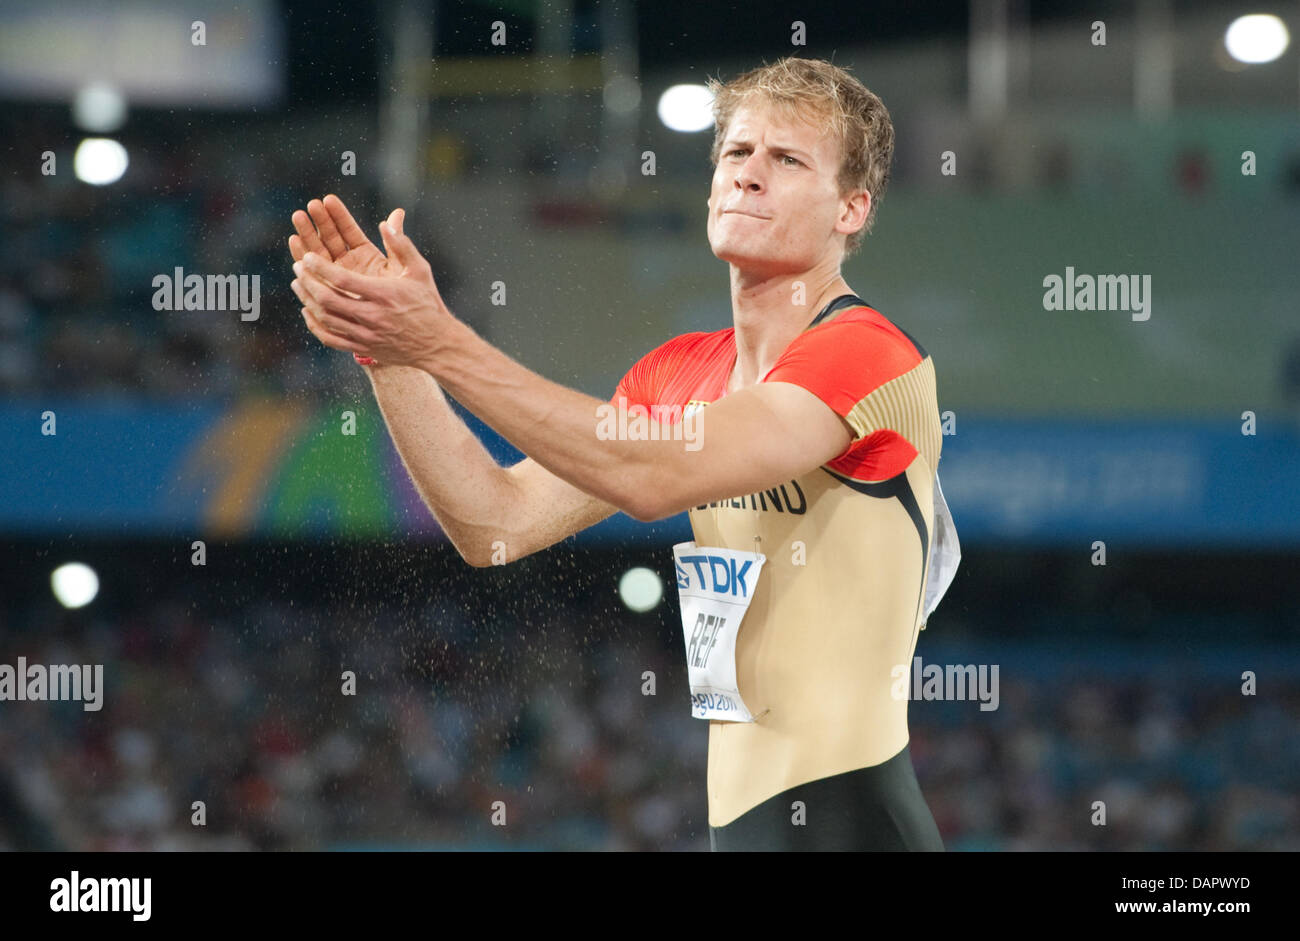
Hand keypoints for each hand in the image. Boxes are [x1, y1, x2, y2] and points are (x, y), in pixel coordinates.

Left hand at [289, 196, 454, 368]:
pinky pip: (330, 338)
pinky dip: (314, 324)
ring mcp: (366, 334)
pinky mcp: (364, 347)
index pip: (342, 280)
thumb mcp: (419, 270)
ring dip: (307, 300)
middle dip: (308, 281)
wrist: (437, 344)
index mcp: (384, 294)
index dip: (319, 267)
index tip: (308, 257)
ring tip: (298, 283)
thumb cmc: (428, 303)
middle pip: (327, 300)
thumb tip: (387, 221)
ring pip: (325, 319)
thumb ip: (402, 245)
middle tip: (298, 267)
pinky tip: (308, 310)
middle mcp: (372, 316)